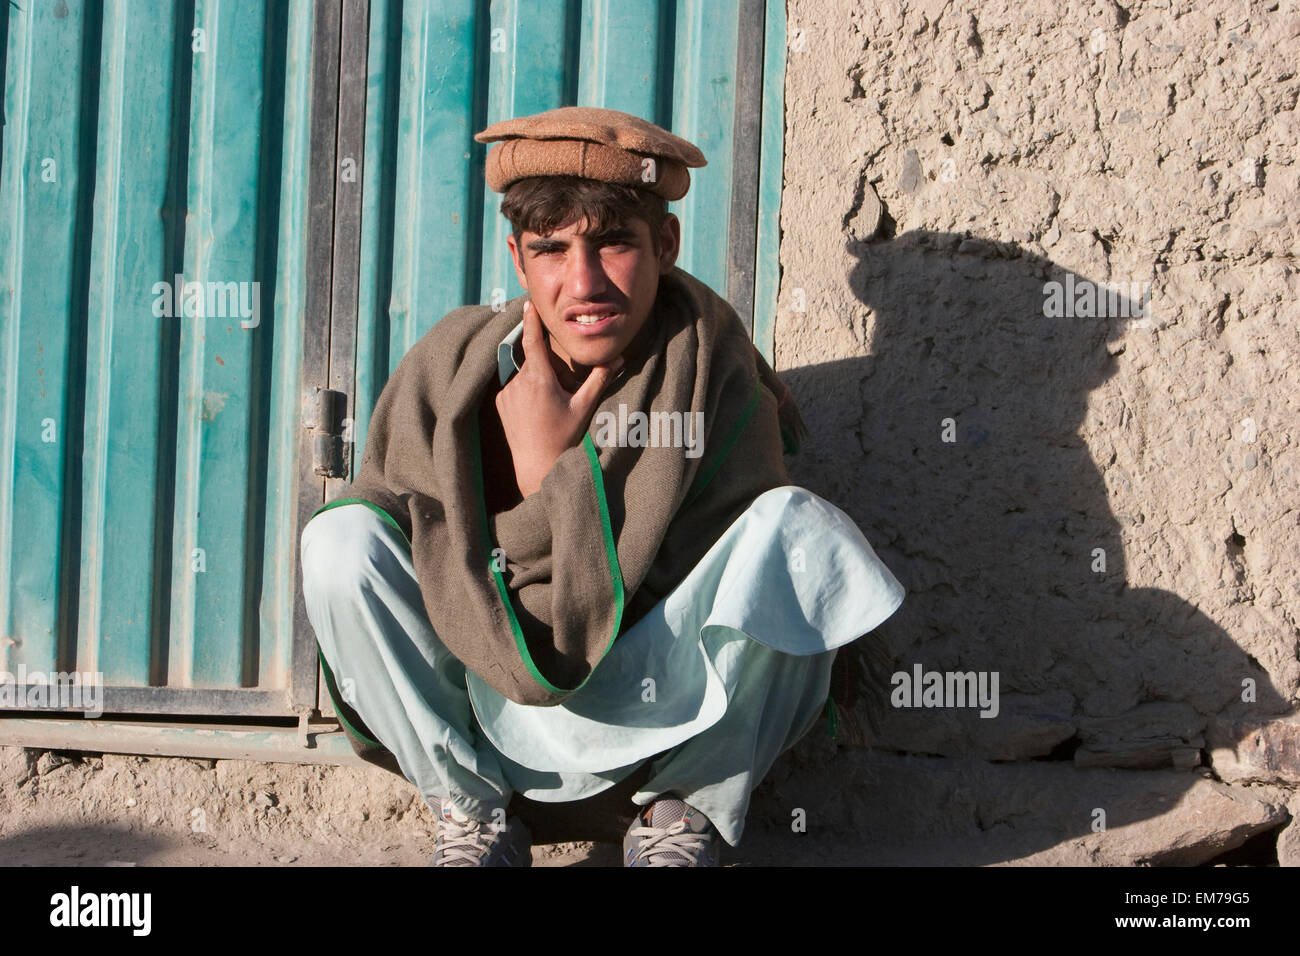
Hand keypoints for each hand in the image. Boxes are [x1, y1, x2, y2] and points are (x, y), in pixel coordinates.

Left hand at [494, 301, 622, 497]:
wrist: (536, 467)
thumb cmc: (562, 439)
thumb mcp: (584, 407)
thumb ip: (600, 380)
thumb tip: (617, 359)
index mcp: (539, 380)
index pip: (532, 341)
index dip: (531, 320)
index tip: (527, 302)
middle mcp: (518, 383)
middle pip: (532, 360)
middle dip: (546, 366)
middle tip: (560, 390)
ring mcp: (506, 393)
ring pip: (523, 374)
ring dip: (536, 380)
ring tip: (548, 407)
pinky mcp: (500, 403)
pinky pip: (514, 386)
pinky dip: (525, 391)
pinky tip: (536, 412)